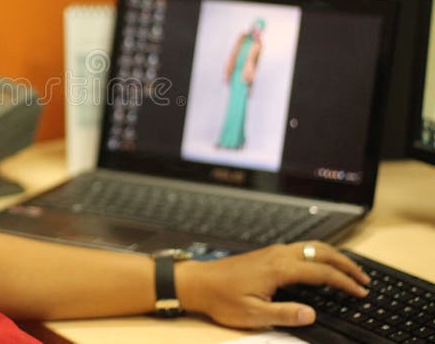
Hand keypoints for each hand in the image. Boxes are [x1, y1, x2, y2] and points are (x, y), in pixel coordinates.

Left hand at [174, 241, 369, 328]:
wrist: (197, 283)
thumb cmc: (221, 299)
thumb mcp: (254, 315)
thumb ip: (285, 314)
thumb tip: (311, 314)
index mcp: (278, 269)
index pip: (321, 271)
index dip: (344, 282)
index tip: (360, 292)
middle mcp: (277, 255)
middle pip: (320, 251)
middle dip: (346, 263)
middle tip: (364, 279)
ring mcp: (272, 252)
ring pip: (310, 246)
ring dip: (333, 256)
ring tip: (349, 271)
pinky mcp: (266, 254)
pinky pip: (299, 249)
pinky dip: (318, 255)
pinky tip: (321, 267)